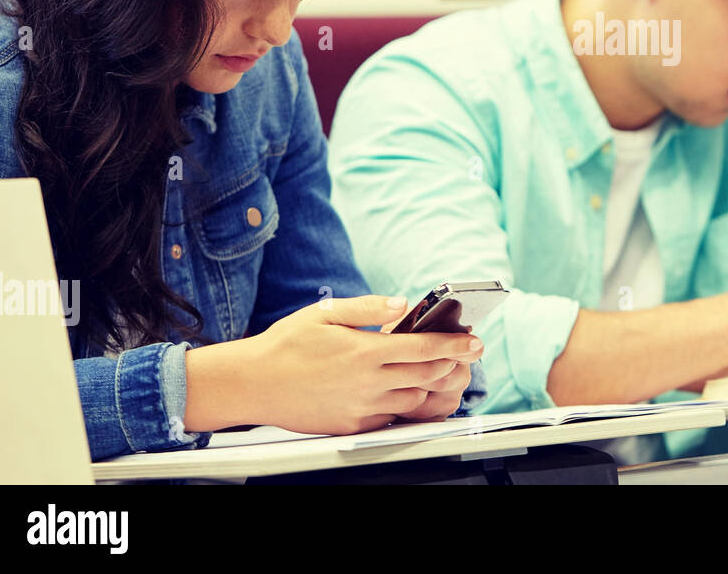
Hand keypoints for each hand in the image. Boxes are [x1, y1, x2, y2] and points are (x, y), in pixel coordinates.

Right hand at [214, 295, 482, 434]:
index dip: (454, 345)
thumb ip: (369, 307)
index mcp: (364, 351)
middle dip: (452, 363)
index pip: (423, 348)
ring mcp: (361, 407)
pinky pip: (391, 415)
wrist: (252, 384)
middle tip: (466, 354)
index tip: (475, 341)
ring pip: (413, 397)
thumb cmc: (286, 345)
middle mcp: (367, 382)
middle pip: (426, 374)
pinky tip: (401, 388)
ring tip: (435, 369)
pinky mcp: (353, 425)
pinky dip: (404, 402)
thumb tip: (403, 303)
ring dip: (429, 383)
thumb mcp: (325, 314)